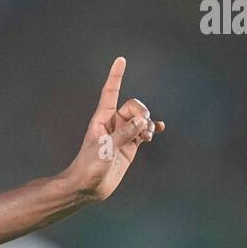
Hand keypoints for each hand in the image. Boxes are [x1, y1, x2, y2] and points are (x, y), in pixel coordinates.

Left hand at [63, 57, 162, 201]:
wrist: (87, 187)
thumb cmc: (89, 166)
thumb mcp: (105, 148)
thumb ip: (124, 134)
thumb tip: (144, 122)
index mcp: (101, 119)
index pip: (110, 92)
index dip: (116, 76)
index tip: (121, 59)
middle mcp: (112, 124)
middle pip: (133, 106)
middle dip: (142, 112)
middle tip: (142, 128)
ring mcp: (122, 135)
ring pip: (141, 119)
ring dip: (148, 124)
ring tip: (147, 136)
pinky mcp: (129, 147)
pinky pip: (144, 132)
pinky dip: (152, 130)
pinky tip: (159, 129)